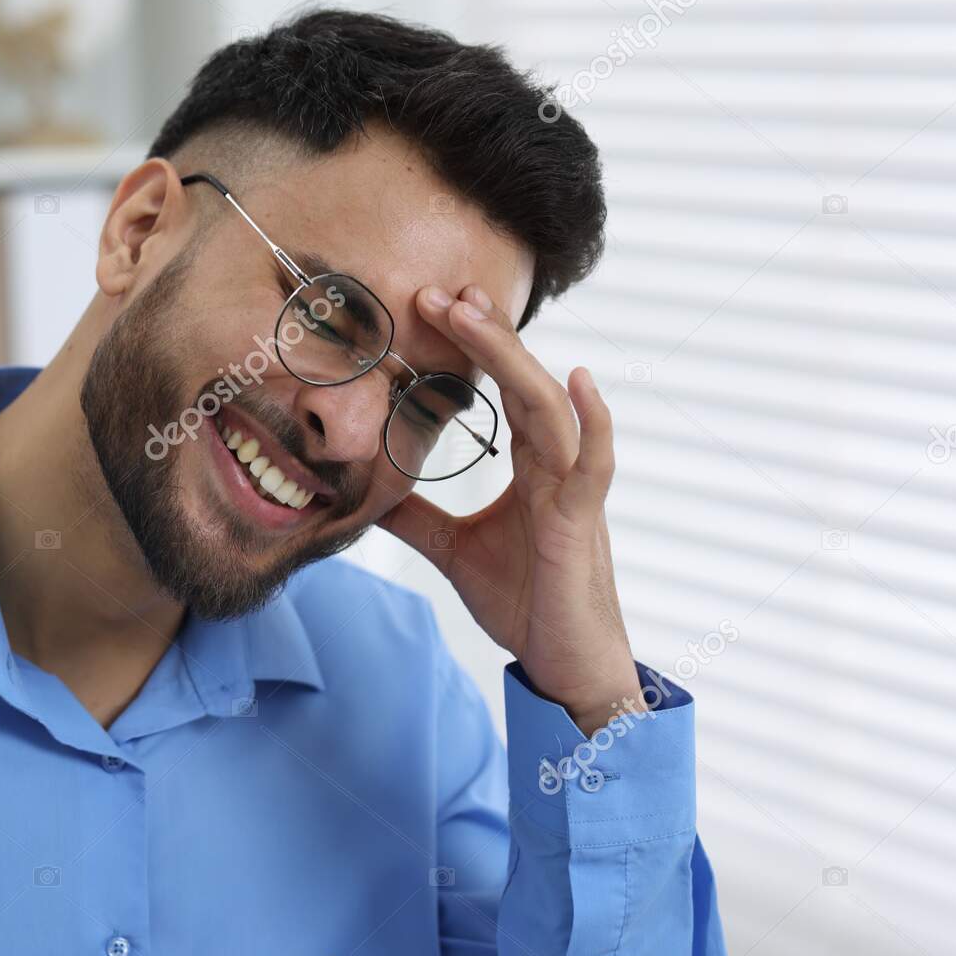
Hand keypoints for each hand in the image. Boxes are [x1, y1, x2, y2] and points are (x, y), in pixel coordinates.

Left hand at [379, 283, 640, 734]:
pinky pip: (594, 463)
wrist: (563, 664)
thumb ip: (415, 518)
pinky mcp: (581, 523)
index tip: (433, 305)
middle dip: (485, 335)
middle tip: (438, 291)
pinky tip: (579, 379)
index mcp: (532, 467)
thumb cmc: (525, 603)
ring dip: (514, 359)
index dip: (474, 347)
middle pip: (524, 383)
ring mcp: (573, 490)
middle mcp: (557, 466)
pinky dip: (592, 420)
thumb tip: (361, 494)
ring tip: (477, 315)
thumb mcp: (452, 550)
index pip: (504, 390)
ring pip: (549, 408)